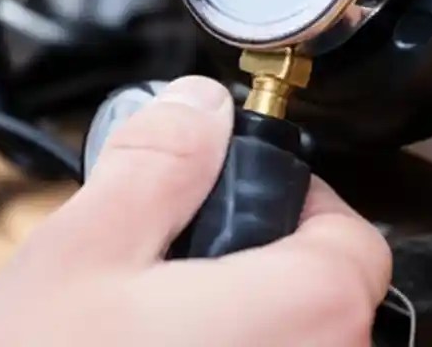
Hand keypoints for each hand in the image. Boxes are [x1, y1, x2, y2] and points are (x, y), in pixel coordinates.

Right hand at [0, 76, 391, 346]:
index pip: (351, 240)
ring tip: (147, 335)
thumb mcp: (80, 253)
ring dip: (238, 334)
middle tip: (172, 273)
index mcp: (298, 318)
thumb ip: (156, 165)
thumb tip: (197, 108)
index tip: (237, 203)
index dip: (295, 205)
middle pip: (326, 306)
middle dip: (257, 273)